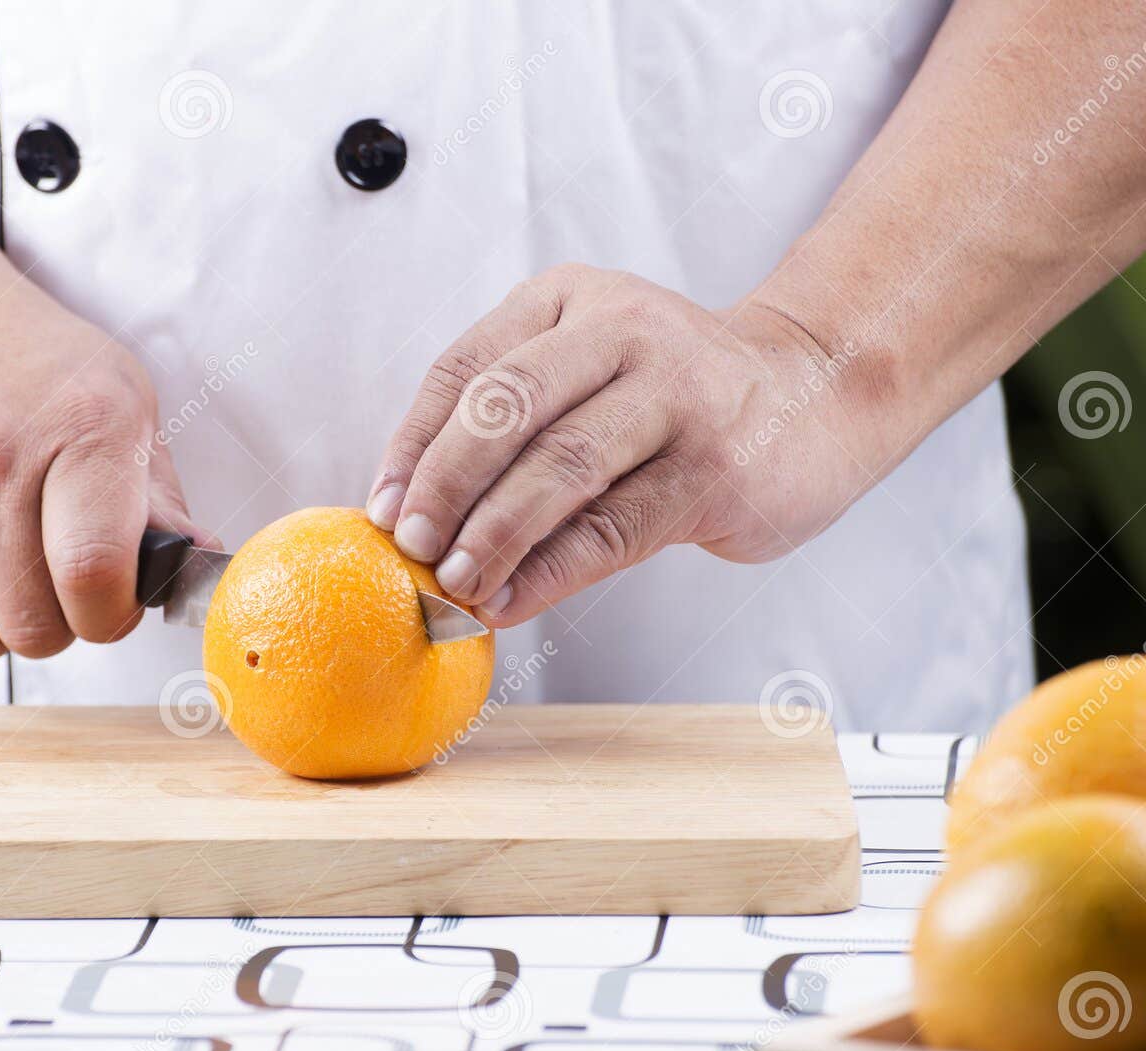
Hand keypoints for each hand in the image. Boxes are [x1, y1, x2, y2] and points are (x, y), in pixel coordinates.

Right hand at [0, 271, 212, 659]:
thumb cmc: (22, 356)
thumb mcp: (119, 399)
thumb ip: (159, 494)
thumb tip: (192, 567)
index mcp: (77, 432)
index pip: (94, 575)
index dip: (112, 613)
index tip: (113, 601)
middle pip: (33, 626)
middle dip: (59, 621)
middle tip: (57, 579)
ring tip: (3, 560)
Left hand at [366, 264, 893, 626]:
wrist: (818, 392)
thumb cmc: (675, 394)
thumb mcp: (590, 369)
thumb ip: (515, 420)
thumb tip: (415, 512)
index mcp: (570, 299)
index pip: (465, 369)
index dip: (414, 444)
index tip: (382, 507)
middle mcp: (623, 331)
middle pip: (506, 407)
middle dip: (445, 485)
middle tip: (411, 545)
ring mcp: (677, 395)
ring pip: (560, 467)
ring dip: (493, 534)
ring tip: (455, 584)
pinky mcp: (714, 467)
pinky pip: (612, 528)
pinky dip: (550, 572)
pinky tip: (511, 601)